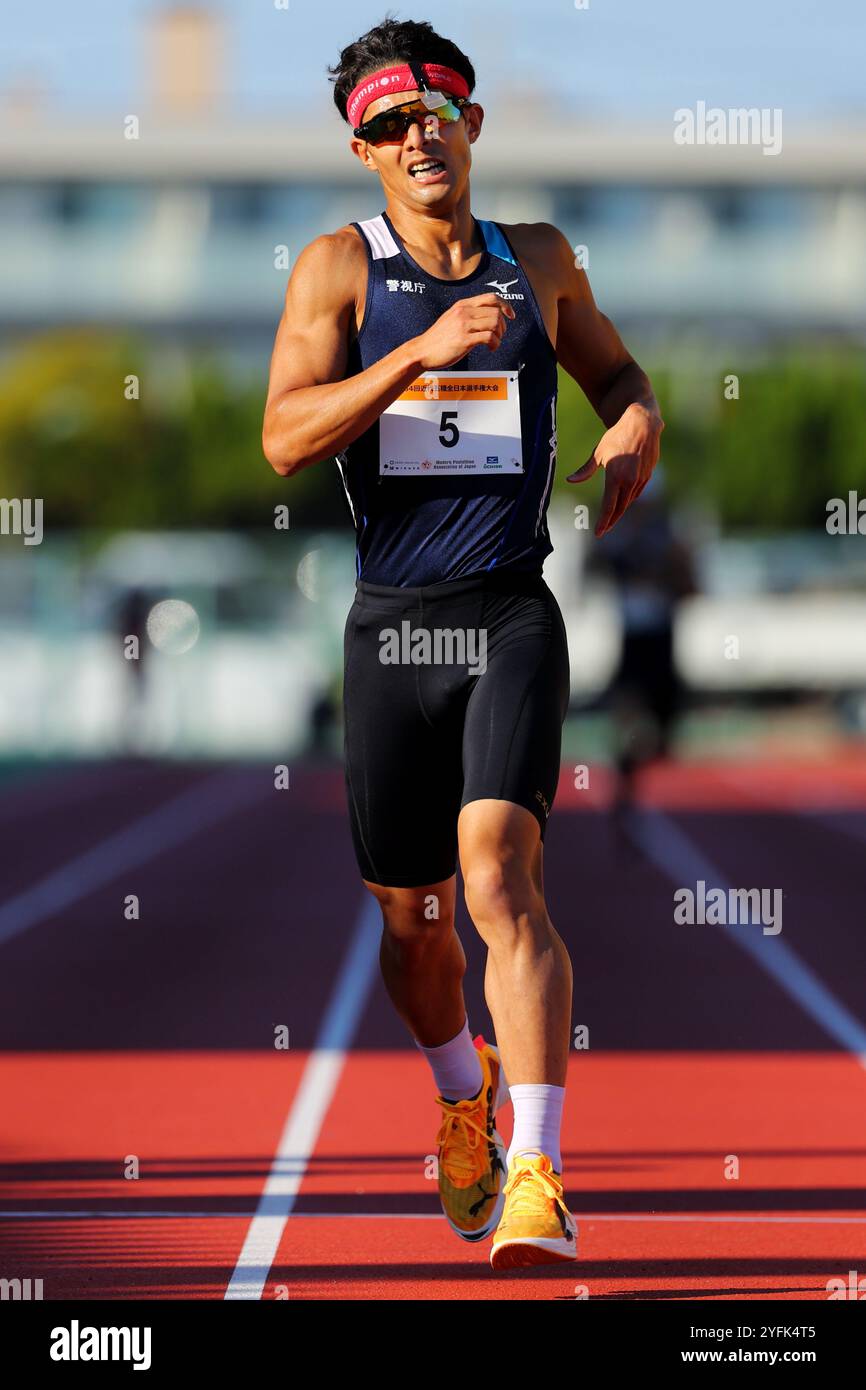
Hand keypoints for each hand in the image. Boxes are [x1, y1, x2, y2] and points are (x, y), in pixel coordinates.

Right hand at [413, 293, 515, 369]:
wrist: (422, 351)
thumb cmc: (437, 339)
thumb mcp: (451, 318)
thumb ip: (467, 315)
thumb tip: (486, 317)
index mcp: (462, 305)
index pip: (491, 297)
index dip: (505, 305)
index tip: (511, 315)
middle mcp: (464, 312)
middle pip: (496, 311)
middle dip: (503, 325)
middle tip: (499, 335)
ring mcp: (464, 325)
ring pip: (495, 322)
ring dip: (500, 335)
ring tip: (494, 343)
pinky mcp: (464, 339)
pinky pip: (489, 337)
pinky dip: (495, 344)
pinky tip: (491, 348)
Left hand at [567, 403, 663, 536]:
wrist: (642, 424)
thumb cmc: (616, 436)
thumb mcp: (599, 452)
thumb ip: (585, 470)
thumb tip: (570, 480)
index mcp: (616, 476)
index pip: (609, 506)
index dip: (603, 521)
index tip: (598, 533)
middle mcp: (630, 480)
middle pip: (620, 508)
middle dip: (611, 520)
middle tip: (604, 530)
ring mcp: (641, 478)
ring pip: (629, 501)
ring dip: (620, 511)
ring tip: (611, 519)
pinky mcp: (648, 475)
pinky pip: (637, 492)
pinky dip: (629, 499)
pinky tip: (623, 503)